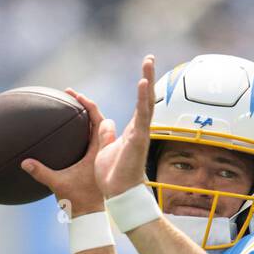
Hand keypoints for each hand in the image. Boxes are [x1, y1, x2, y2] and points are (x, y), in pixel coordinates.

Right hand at [21, 88, 106, 217]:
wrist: (90, 215)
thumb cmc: (78, 200)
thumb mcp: (58, 184)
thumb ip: (41, 173)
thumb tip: (24, 163)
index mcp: (98, 151)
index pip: (98, 120)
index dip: (87, 104)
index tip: (74, 94)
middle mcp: (101, 150)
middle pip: (97, 120)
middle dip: (84, 105)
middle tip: (69, 94)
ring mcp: (98, 156)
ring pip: (95, 130)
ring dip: (85, 117)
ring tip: (69, 106)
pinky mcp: (93, 161)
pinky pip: (89, 140)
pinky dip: (81, 131)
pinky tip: (67, 130)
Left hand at [94, 54, 155, 199]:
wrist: (119, 194)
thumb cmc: (112, 178)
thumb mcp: (103, 151)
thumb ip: (104, 135)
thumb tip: (104, 121)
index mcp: (130, 131)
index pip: (132, 105)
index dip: (129, 91)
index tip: (119, 77)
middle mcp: (137, 129)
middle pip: (144, 99)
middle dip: (147, 77)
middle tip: (150, 58)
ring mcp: (140, 133)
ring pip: (146, 103)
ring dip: (148, 81)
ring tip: (149, 62)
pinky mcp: (139, 139)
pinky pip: (142, 116)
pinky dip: (143, 98)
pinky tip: (143, 83)